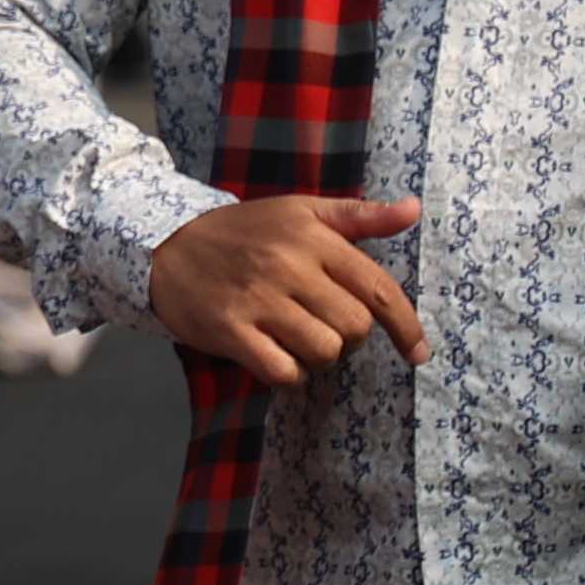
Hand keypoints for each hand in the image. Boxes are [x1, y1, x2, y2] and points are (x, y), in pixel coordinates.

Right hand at [151, 194, 429, 388]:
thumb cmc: (244, 231)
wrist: (166, 244)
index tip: (417, 353)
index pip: (378, 289)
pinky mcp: (230, 330)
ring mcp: (258, 300)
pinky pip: (283, 372)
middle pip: (354, 328)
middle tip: (322, 325)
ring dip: (318, 357)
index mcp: (313, 237)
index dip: (406, 326)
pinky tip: (275, 357)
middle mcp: (289, 266)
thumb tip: (413, 211)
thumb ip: (359, 216)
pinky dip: (288, 374)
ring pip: (323, 352)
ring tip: (296, 339)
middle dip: (347, 337)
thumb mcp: (300, 211)